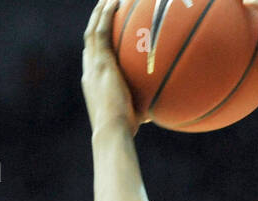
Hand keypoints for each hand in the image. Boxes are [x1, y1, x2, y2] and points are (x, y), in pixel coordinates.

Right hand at [82, 0, 143, 135]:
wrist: (113, 131)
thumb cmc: (126, 131)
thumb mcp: (138, 115)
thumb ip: (148, 105)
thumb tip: (167, 106)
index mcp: (94, 83)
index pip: (93, 58)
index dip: (97, 44)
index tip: (105, 32)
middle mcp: (90, 71)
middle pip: (91, 39)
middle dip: (97, 20)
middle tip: (106, 5)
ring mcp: (93, 65)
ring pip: (93, 29)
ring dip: (100, 11)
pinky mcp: (100, 62)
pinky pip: (102, 31)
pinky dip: (106, 15)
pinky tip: (116, 1)